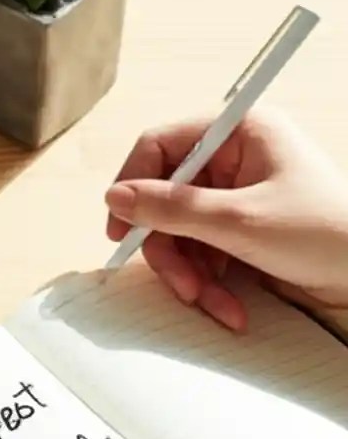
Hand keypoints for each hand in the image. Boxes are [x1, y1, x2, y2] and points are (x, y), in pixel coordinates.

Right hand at [105, 107, 347, 330]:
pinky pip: (202, 250)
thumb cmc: (324, 234)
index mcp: (238, 131)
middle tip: (181, 284)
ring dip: (190, 273)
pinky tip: (230, 307)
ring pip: (180, 231)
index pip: (159, 146)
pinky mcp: (242, 228)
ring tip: (212, 302)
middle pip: (165, 197)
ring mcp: (237, 194)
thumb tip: (114, 197)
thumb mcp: (239, 221)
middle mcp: (234, 157)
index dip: (133, 186)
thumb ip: (170, 207)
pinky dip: (209, 282)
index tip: (121, 230)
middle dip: (170, 249)